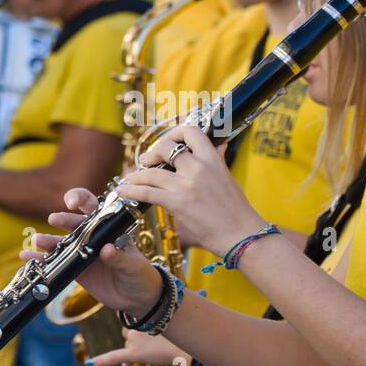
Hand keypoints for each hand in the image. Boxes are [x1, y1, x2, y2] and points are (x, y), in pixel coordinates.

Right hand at [22, 187, 162, 317]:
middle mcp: (93, 237)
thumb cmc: (141, 275)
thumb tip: (107, 250)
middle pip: (74, 223)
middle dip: (63, 219)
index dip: (82, 200)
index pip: (94, 208)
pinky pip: (54, 262)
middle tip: (54, 219)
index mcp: (109, 229)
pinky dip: (40, 260)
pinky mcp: (74, 269)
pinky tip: (27, 257)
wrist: (137, 299)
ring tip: (37, 240)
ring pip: (61, 243)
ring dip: (48, 240)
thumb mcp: (134, 265)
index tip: (72, 202)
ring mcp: (82, 253)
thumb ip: (120, 257)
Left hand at [86, 327, 186, 365]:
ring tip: (153, 353)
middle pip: (129, 333)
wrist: (190, 350)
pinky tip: (89, 363)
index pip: (136, 320)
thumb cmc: (188, 337)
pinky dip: (102, 360)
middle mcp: (137, 328)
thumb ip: (172, 321)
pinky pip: (114, 357)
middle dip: (137, 339)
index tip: (145, 329)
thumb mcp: (180, 325)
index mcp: (147, 318)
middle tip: (155, 344)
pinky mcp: (133, 355)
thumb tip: (188, 304)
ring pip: (128, 345)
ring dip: (134, 350)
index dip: (139, 326)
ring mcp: (134, 341)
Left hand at [117, 120, 264, 256]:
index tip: (166, 143)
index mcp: (213, 159)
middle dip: (151, 153)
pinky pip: (146, 192)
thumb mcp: (228, 177)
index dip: (174, 133)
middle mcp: (199, 167)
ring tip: (128, 179)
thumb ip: (217, 161)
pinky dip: (130, 190)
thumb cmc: (236, 211)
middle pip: (165, 147)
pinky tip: (123, 191)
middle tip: (145, 162)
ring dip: (135, 175)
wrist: (242, 234)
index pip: (191, 131)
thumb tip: (218, 146)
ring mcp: (186, 184)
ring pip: (150, 171)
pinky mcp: (177, 202)